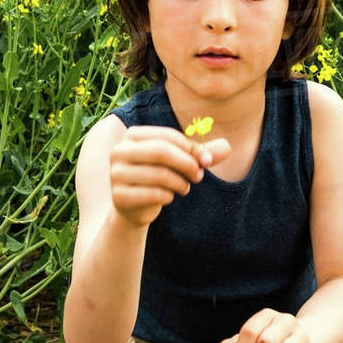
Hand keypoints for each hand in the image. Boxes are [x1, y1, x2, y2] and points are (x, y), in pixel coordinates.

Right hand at [108, 126, 230, 227]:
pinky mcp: (118, 195)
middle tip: (199, 176)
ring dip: (180, 183)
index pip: (168, 136)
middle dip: (187, 164)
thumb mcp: (180, 162)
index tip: (207, 161)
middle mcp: (119, 151)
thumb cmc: (159, 177)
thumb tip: (227, 147)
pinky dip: (168, 196)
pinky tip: (169, 197)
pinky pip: (153, 194)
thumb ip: (202, 154)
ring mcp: (115, 173)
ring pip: (159, 174)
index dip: (191, 148)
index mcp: (132, 135)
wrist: (135, 207)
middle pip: (161, 152)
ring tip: (185, 187)